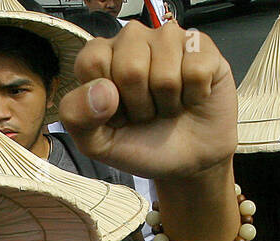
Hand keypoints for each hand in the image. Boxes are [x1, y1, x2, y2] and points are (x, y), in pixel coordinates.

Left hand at [59, 22, 236, 182]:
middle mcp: (133, 39)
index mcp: (102, 55)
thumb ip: (77, 117)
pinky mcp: (201, 46)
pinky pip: (196, 71)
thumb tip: (101, 91)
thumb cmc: (142, 144)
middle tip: (146, 112)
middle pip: (130, 68)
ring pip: (165, 73)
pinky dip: (194, 96)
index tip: (116, 114)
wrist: (186, 161)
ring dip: (167, 103)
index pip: (92, 61)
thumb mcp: (97, 143)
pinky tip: (191, 96)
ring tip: (167, 106)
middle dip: (140, 105)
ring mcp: (168, 39)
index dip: (104, 101)